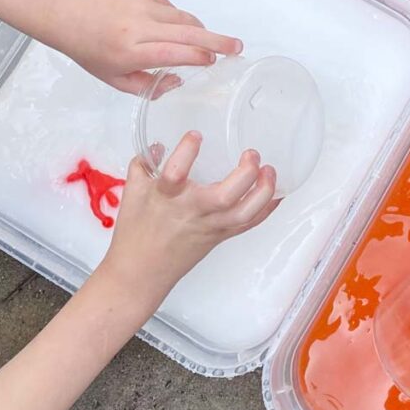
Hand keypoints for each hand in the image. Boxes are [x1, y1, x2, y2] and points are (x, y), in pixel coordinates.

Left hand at [50, 0, 241, 94]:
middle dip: (216, 40)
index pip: (171, 52)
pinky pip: (173, 9)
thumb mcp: (115, 80)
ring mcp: (143, 6)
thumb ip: (149, 86)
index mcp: (130, 51)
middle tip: (238, 47)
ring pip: (184, 18)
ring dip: (201, 30)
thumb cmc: (92, 51)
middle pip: (186, 32)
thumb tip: (179, 79)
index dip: (196, 56)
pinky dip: (179, 20)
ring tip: (211, 42)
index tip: (213, 61)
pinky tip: (173, 30)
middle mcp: (139, 27)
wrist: (71, 13)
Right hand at [100, 133, 277, 309]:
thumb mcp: (132, 193)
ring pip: (244, 213)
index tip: (196, 135)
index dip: (187, 151)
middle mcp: (192, 212)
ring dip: (263, 191)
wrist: (140, 274)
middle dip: (244, 174)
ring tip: (269, 170)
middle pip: (225, 197)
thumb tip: (158, 144)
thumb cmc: (135, 233)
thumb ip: (144, 164)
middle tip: (251, 153)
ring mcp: (210, 227)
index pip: (174, 174)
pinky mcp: (220, 237)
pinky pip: (249, 224)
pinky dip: (266, 208)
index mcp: (166, 198)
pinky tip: (277, 192)